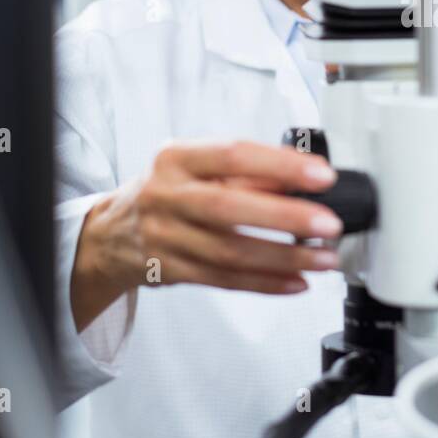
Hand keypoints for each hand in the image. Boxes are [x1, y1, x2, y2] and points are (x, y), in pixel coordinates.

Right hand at [71, 141, 343, 331]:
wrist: (109, 234)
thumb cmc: (167, 191)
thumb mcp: (196, 166)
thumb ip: (246, 172)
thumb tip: (303, 180)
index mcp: (177, 157)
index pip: (233, 154)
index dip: (280, 165)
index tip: (321, 175)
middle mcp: (166, 195)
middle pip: (229, 207)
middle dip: (286, 217)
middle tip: (328, 224)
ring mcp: (165, 237)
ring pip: (230, 252)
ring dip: (285, 258)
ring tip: (324, 258)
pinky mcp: (171, 271)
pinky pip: (225, 280)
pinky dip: (266, 283)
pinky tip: (297, 281)